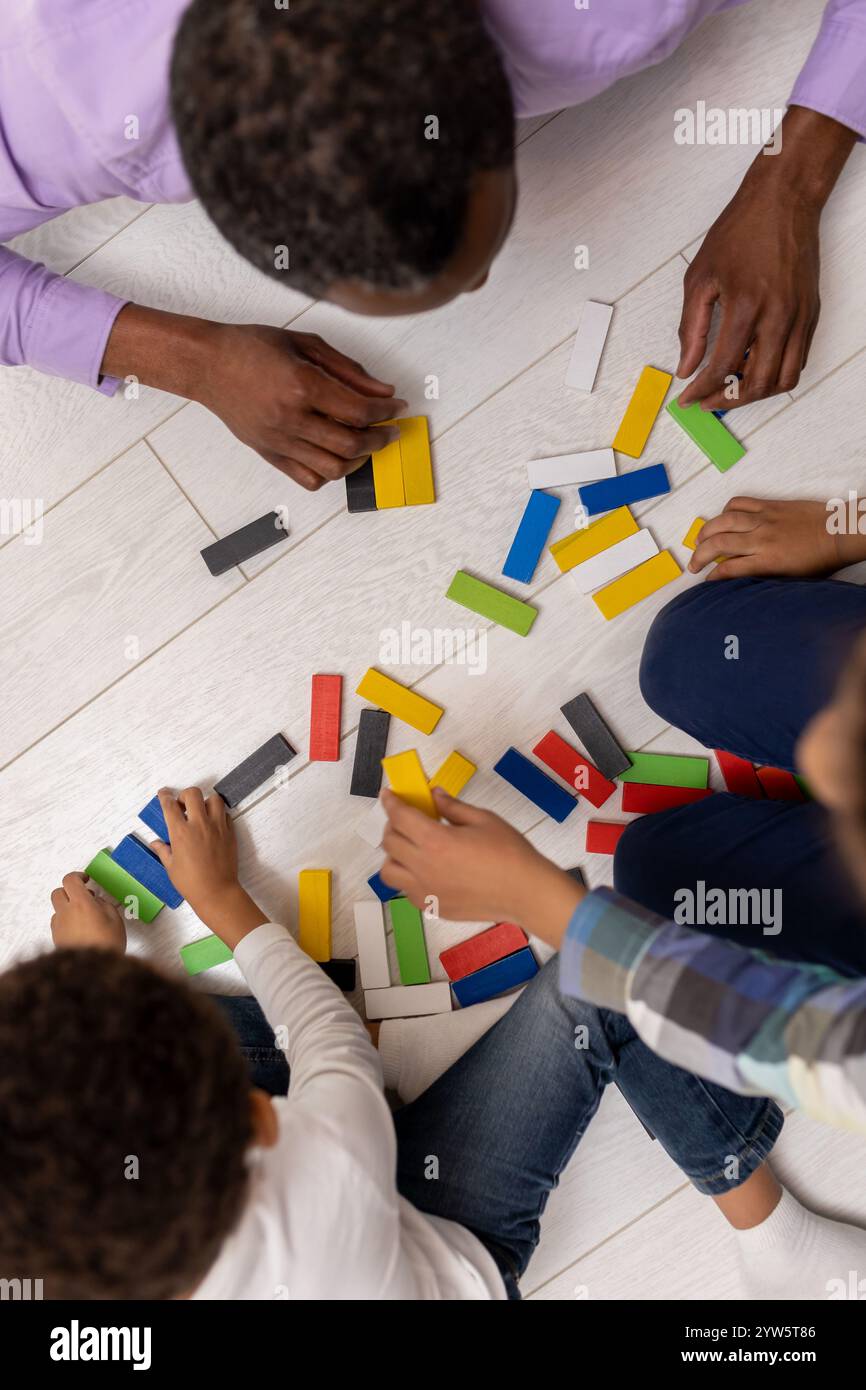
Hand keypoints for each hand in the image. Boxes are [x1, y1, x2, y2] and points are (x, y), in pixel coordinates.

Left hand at [50, 873, 125, 951]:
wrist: (92, 971)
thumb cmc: (107, 945)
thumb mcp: (115, 921)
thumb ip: (104, 905)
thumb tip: (96, 901)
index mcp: (81, 903)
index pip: (70, 880)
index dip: (78, 876)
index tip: (86, 879)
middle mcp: (66, 912)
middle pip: (58, 892)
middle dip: (69, 891)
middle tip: (84, 897)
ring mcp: (58, 926)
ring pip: (57, 908)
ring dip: (67, 907)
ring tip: (84, 916)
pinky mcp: (56, 938)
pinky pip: (57, 923)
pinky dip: (66, 921)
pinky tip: (79, 929)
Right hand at [149, 789, 266, 946]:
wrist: (217, 892)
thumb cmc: (190, 882)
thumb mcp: (171, 866)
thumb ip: (163, 850)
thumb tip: (155, 843)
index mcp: (181, 832)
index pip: (170, 806)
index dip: (164, 796)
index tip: (163, 794)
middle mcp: (199, 824)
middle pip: (193, 794)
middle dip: (185, 795)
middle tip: (183, 805)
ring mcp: (217, 826)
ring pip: (214, 799)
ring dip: (205, 802)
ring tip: (201, 813)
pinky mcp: (230, 832)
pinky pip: (225, 814)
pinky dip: (218, 814)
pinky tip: (213, 824)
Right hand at [195, 325, 406, 487]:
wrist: (208, 364)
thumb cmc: (252, 347)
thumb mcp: (306, 344)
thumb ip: (349, 371)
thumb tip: (385, 392)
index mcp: (301, 385)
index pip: (359, 411)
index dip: (386, 412)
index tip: (397, 407)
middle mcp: (290, 417)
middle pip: (351, 444)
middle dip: (380, 439)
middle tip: (390, 430)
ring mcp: (279, 440)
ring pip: (333, 468)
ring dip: (359, 460)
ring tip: (365, 444)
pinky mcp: (269, 453)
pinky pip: (308, 479)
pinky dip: (330, 474)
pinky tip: (336, 455)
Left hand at [380, 788, 582, 948]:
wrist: (526, 893)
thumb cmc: (509, 852)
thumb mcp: (483, 819)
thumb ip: (453, 807)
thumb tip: (434, 795)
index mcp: (435, 841)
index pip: (399, 817)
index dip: (390, 802)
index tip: (388, 795)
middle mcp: (423, 867)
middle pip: (390, 842)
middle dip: (393, 825)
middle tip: (406, 819)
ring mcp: (425, 891)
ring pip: (389, 872)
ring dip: (394, 855)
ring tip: (411, 848)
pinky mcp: (432, 908)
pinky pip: (406, 891)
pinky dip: (407, 877)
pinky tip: (426, 871)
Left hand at [677, 108, 855, 411]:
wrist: (783, 200)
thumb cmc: (741, 231)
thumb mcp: (700, 277)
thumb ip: (691, 328)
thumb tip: (686, 367)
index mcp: (746, 307)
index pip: (722, 368)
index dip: (702, 391)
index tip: (688, 399)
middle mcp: (778, 317)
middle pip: (757, 384)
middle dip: (729, 400)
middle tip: (708, 400)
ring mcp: (800, 317)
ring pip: (784, 379)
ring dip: (756, 392)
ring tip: (731, 384)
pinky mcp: (811, 314)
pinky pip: (798, 360)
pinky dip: (775, 373)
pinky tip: (753, 364)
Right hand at [689, 497, 842, 579]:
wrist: (837, 533)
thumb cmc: (819, 559)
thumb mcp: (790, 578)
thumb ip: (763, 577)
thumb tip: (740, 578)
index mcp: (767, 562)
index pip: (728, 570)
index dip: (712, 577)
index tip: (706, 580)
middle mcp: (761, 540)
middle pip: (717, 544)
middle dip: (699, 555)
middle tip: (694, 564)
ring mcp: (763, 519)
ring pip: (722, 521)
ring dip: (705, 531)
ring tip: (699, 540)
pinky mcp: (769, 505)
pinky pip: (739, 503)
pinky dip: (726, 510)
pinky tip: (724, 518)